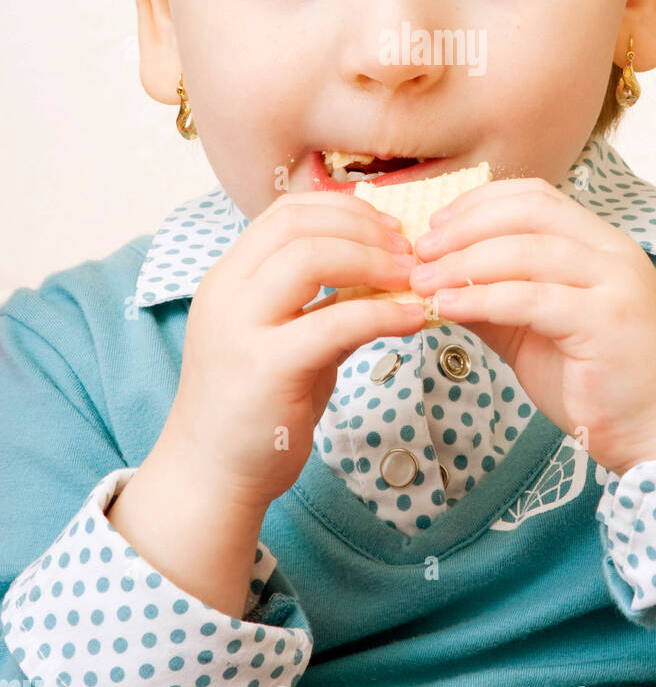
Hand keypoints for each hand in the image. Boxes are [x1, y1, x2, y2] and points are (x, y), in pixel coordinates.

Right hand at [160, 191, 426, 513]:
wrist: (211, 477)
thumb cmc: (254, 407)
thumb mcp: (286, 338)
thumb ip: (322, 302)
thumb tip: (384, 272)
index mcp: (228, 278)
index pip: (285, 212)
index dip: (343, 210)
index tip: (388, 228)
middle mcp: (226, 293)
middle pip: (296, 224)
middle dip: (362, 227)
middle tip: (408, 251)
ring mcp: (240, 329)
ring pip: (310, 258)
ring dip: (372, 260)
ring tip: (410, 279)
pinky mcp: (266, 369)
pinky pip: (335, 322)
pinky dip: (383, 314)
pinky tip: (413, 320)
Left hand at [409, 177, 655, 476]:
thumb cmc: (597, 380)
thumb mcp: (533, 327)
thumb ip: (494, 295)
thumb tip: (435, 274)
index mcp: (600, 243)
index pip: (534, 197)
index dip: (478, 203)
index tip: (434, 225)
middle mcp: (613, 253)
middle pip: (529, 213)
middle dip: (464, 226)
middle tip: (420, 251)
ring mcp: (615, 284)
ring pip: (527, 250)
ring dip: (464, 262)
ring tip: (423, 281)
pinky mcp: (607, 322)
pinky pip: (531, 298)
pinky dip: (482, 297)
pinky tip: (448, 307)